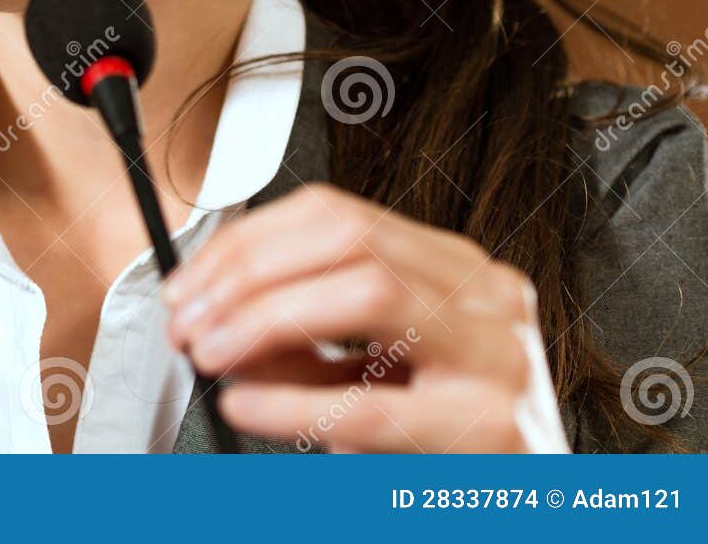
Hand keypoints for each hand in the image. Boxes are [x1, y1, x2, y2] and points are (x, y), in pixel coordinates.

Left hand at [160, 183, 569, 452]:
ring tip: (213, 352)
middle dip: (249, 271)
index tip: (191, 279)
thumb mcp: (377, 369)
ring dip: (267, 317)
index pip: (335, 214)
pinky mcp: (491, 428)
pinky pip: (373, 406)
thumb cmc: (454, 439)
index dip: (248, 240)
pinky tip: (248, 406)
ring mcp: (495, 355)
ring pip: (369, 291)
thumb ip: (301, 341)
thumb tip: (215, 317)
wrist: (532, 508)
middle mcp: (483, 296)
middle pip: (347, 239)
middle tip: (190, 317)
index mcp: (454, 269)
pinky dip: (292, 404)